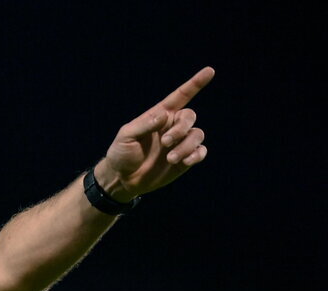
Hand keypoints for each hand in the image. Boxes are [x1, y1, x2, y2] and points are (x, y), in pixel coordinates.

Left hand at [96, 66, 214, 200]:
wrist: (122, 179)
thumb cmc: (121, 153)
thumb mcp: (126, 136)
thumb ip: (144, 125)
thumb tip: (164, 115)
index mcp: (159, 116)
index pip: (180, 97)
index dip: (195, 84)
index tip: (209, 71)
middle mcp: (172, 127)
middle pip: (190, 116)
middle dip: (181, 128)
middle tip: (166, 142)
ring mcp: (179, 143)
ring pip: (197, 135)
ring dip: (186, 146)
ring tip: (170, 159)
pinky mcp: (185, 159)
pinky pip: (200, 152)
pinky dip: (196, 155)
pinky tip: (186, 162)